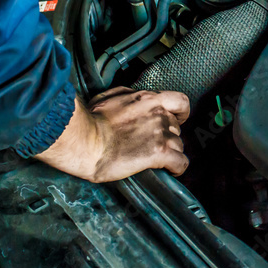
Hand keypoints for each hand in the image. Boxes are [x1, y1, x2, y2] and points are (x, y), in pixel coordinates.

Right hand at [35, 88, 189, 182]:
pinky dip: (177, 167)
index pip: (180, 102)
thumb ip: (125, 96)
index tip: (177, 120)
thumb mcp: (107, 98)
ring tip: (157, 160)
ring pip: (179, 145)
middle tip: (154, 145)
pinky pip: (180, 162)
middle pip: (176, 128)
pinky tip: (170, 171)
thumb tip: (131, 97)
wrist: (85, 141)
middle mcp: (159, 114)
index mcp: (148, 99)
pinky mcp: (160, 153)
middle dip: (168, 136)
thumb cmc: (90, 121)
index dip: (181, 113)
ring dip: (171, 152)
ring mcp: (161, 133)